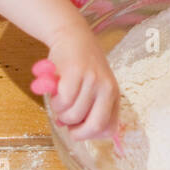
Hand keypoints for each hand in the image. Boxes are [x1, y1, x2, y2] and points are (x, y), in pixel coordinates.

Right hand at [30, 22, 119, 141]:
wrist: (72, 35)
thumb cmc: (80, 65)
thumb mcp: (92, 88)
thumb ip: (88, 109)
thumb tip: (72, 130)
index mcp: (114, 95)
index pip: (109, 129)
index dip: (89, 135)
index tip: (76, 129)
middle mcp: (108, 88)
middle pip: (94, 126)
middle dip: (76, 131)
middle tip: (65, 120)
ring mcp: (93, 80)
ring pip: (74, 115)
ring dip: (61, 113)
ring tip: (60, 99)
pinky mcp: (76, 73)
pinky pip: (64, 101)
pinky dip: (55, 102)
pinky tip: (56, 92)